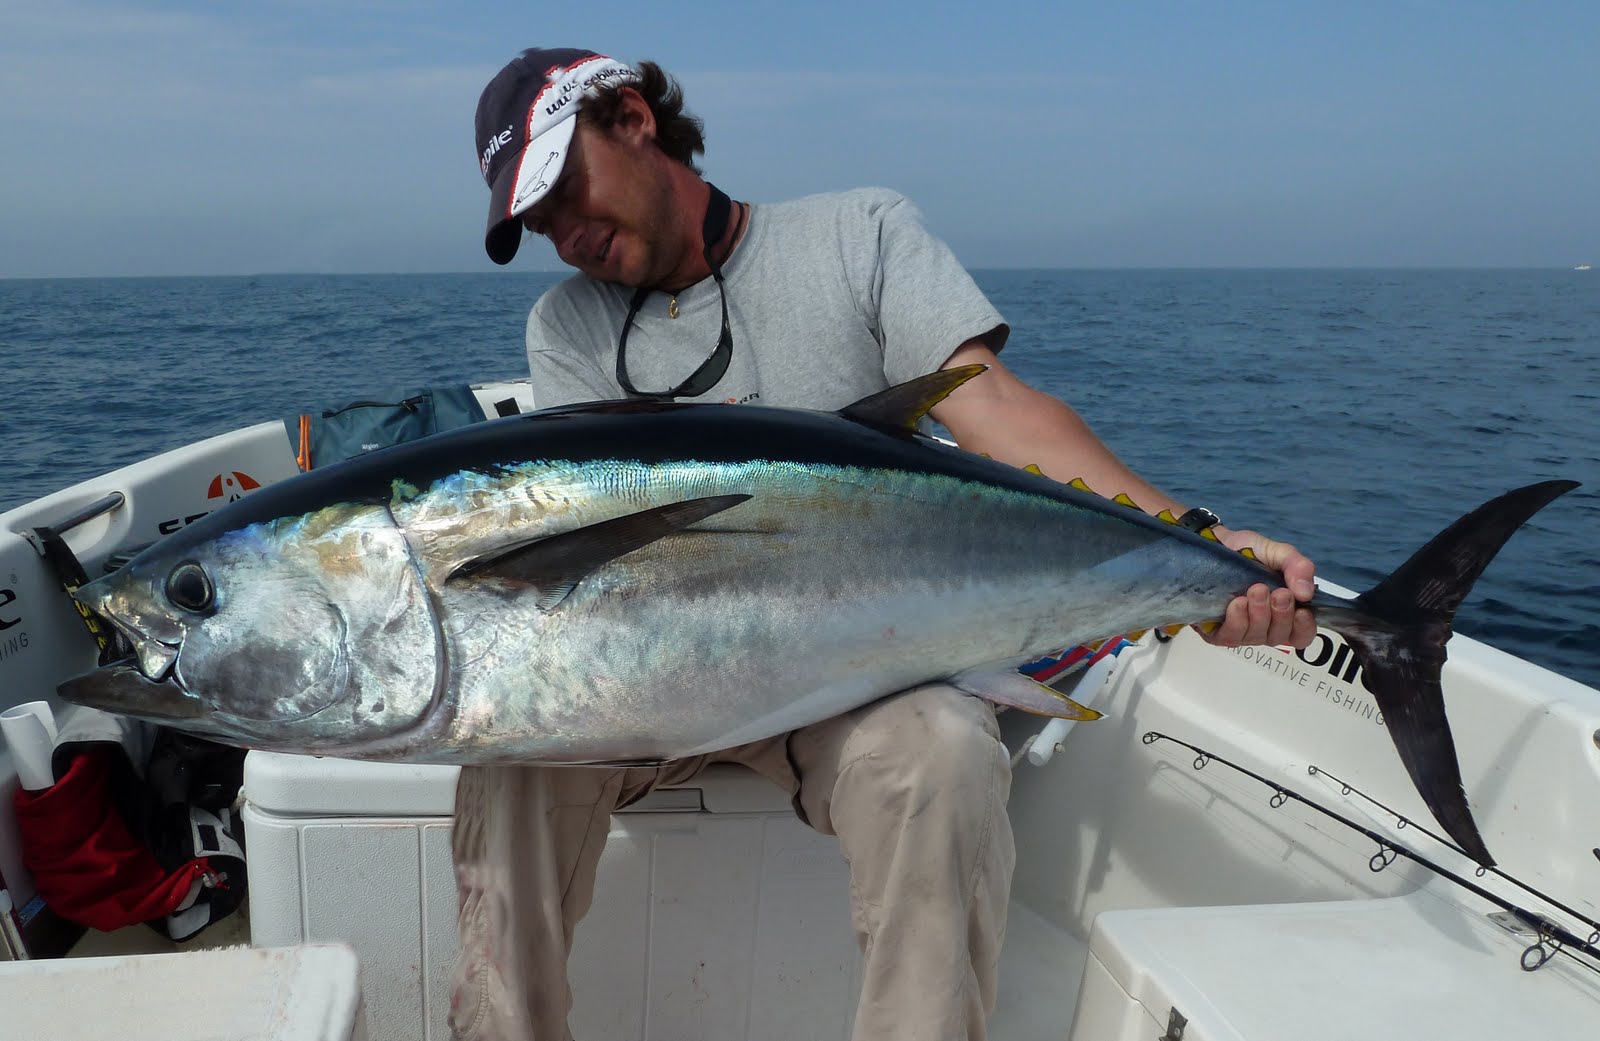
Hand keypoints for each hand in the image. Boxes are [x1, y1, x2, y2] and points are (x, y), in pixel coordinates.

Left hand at [1199, 527, 1316, 648]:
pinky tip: (1238, 603)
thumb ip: (1297, 566)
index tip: (1302, 611)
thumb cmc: (1247, 553)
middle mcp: (1264, 626)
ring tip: (1256, 590)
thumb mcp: (1277, 552)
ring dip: (1259, 615)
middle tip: (1279, 593)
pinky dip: (1237, 620)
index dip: (1304, 628)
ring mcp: (1240, 631)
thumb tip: (1306, 593)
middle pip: (1279, 636)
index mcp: (1284, 612)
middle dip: (1281, 615)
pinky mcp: (1216, 633)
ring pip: (1256, 637)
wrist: (1211, 544)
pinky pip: (1230, 637)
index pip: (1301, 635)